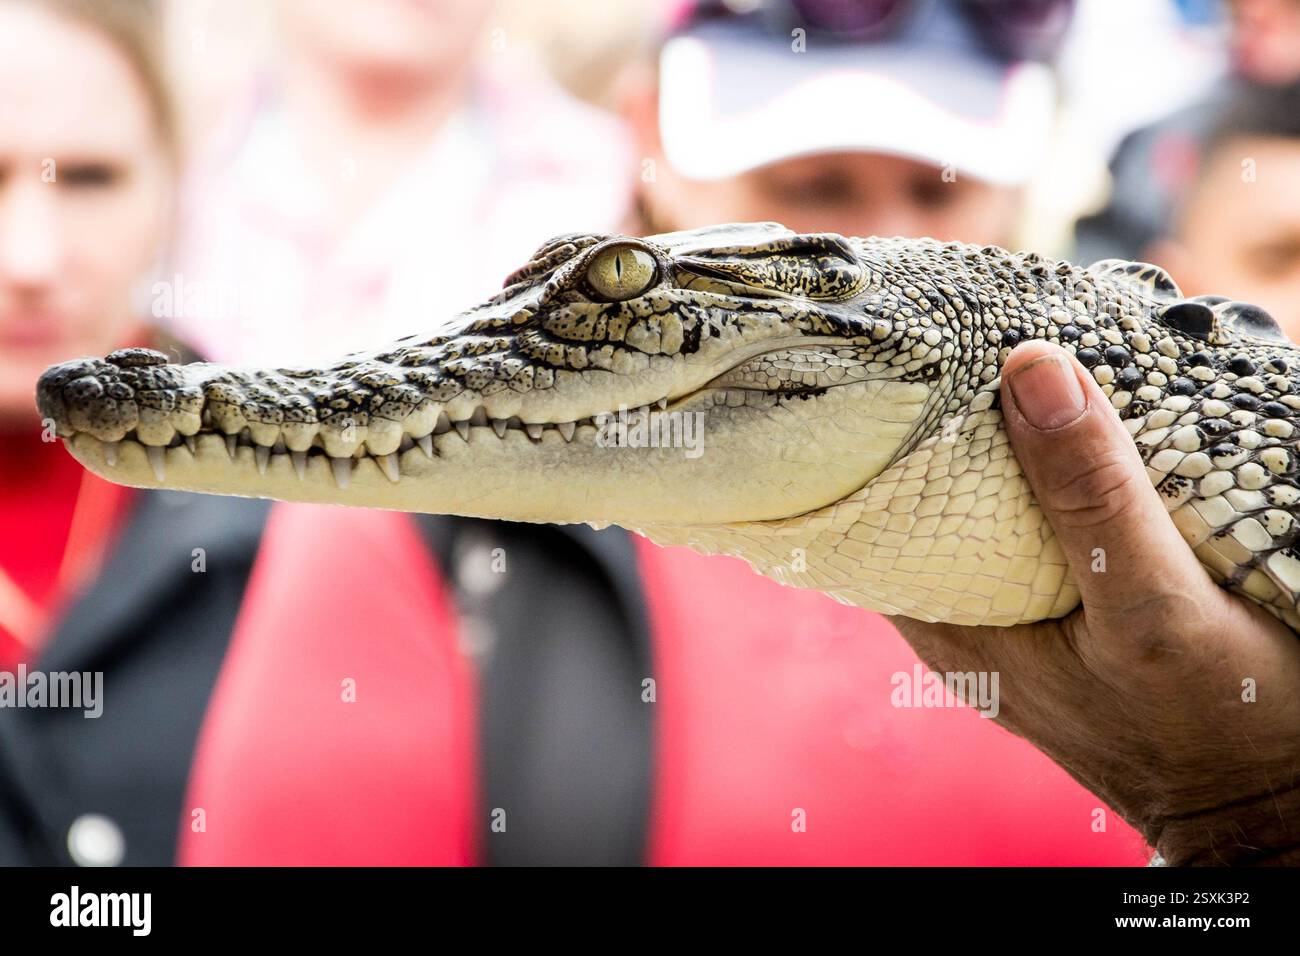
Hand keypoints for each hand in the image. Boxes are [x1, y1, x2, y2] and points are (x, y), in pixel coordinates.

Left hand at [889, 341, 1299, 865]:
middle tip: (954, 334)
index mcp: (948, 622)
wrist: (1272, 804)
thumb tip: (1027, 367)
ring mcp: (1013, 611)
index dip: (875, 431)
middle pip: (919, 498)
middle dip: (934, 423)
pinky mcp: (1065, 605)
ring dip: (996, 443)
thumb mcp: (1148, 604)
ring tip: (1003, 359)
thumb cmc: (1215, 724)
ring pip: (978, 506)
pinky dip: (1041, 475)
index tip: (895, 353)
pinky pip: (1032, 523)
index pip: (867, 508)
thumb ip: (1091, 495)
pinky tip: (1064, 430)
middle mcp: (963, 616)